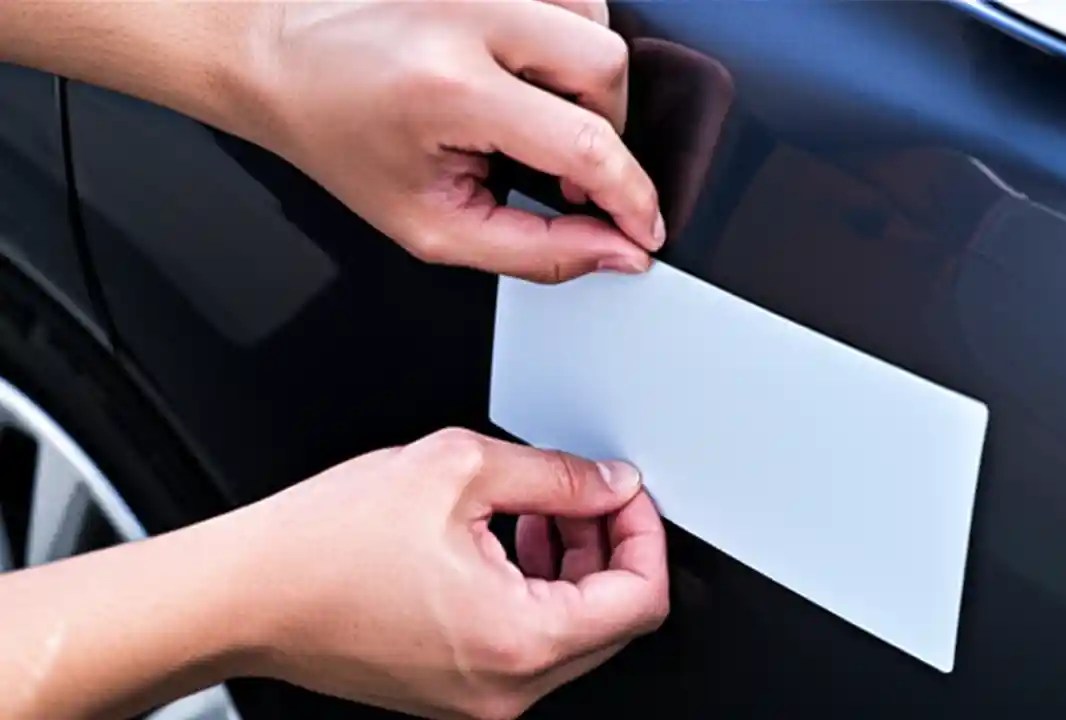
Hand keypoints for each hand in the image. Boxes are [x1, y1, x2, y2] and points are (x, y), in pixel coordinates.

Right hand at [234, 428, 668, 719]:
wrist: (245, 593)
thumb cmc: (324, 544)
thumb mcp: (459, 469)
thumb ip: (556, 475)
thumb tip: (610, 485)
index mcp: (520, 639)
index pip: (641, 599)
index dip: (645, 533)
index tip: (624, 495)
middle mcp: (507, 687)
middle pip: (613, 620)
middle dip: (609, 546)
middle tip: (581, 493)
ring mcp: (481, 698)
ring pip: (572, 632)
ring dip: (573, 565)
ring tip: (538, 509)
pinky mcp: (456, 692)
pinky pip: (526, 645)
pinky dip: (535, 591)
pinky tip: (503, 540)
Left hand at [248, 0, 663, 282]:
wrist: (281, 60)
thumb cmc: (342, 138)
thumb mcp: (432, 226)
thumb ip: (535, 250)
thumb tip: (614, 250)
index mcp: (450, 88)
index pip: (585, 144)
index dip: (632, 197)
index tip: (643, 226)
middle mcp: (468, 16)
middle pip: (606, 65)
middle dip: (608, 132)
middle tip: (569, 170)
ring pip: (596, 18)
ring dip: (589, 81)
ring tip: (542, 115)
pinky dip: (568, 35)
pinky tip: (531, 71)